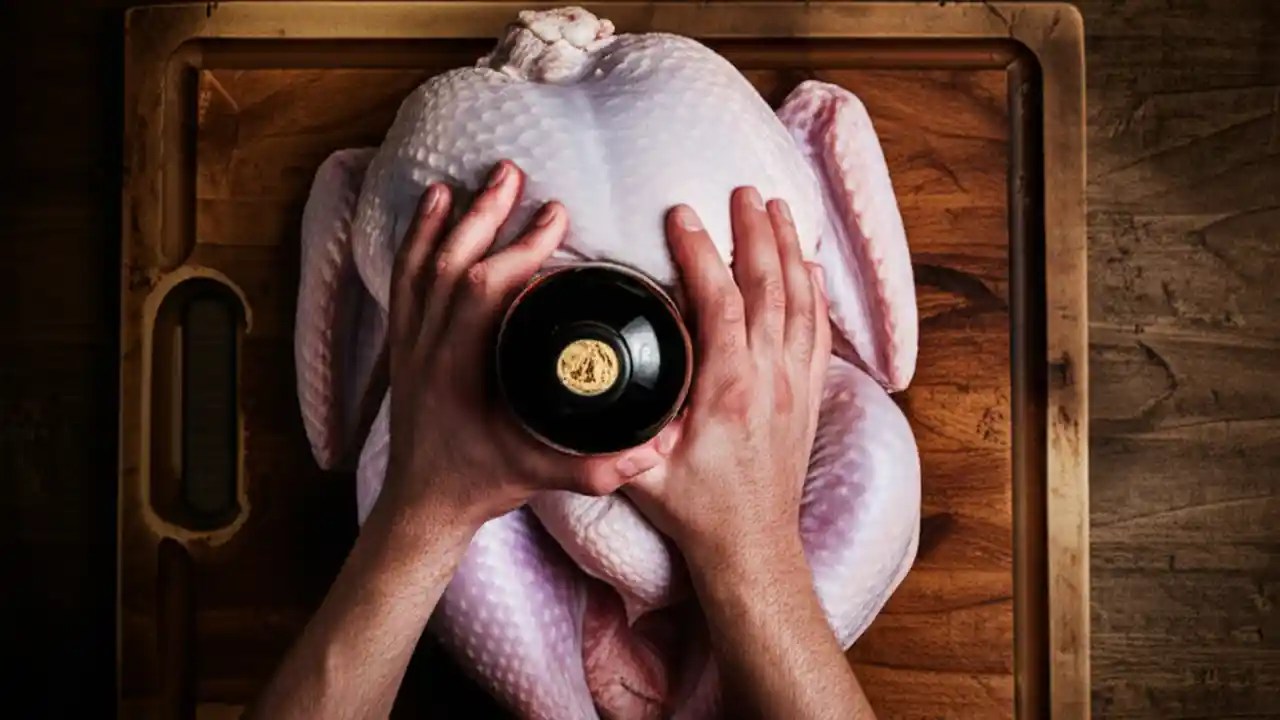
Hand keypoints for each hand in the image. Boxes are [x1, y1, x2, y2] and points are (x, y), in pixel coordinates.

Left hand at [380, 160, 669, 528]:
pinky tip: (434, 202)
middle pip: (451, 263)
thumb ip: (597, 466)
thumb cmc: (479, 484)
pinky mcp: (406, 340)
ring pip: (425, 263)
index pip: (483, 293)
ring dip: (454, 215)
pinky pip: (405, 275)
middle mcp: (428, 349)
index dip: (519, 250)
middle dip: (487, 215)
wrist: (423, 503)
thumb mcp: (541, 476)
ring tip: (484, 177)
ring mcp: (411, 342)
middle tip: (516, 175)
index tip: (555, 219)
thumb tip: (655, 449)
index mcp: (458, 372)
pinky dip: (418, 234)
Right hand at [626, 186, 830, 568]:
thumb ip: (619, 427)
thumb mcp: (643, 469)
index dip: (701, 252)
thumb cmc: (695, 508)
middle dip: (754, 231)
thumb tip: (590, 385)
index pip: (718, 301)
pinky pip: (818, 332)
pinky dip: (814, 293)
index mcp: (727, 389)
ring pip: (799, 301)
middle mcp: (769, 378)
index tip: (683, 214)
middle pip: (768, 286)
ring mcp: (795, 385)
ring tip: (777, 208)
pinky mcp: (808, 396)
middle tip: (742, 191)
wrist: (750, 545)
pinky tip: (808, 266)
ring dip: (788, 249)